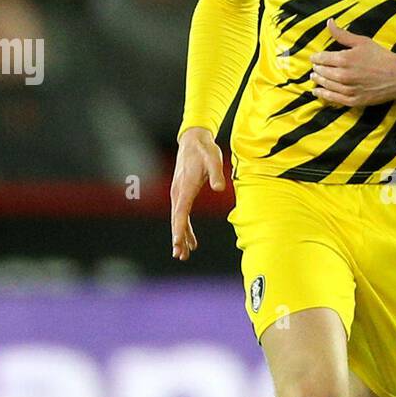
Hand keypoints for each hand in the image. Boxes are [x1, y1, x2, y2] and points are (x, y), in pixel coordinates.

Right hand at [170, 127, 224, 260]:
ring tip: (184, 254)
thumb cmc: (205, 150)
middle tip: (180, 255)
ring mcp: (178, 193)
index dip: (180, 228)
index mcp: (186, 187)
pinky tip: (191, 241)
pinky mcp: (182, 194)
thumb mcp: (214, 159)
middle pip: (176, 220)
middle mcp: (178, 192)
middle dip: (178, 238)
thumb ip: (216, 174)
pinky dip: (185, 228)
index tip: (178, 242)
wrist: (193, 140)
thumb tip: (219, 188)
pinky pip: (182, 215)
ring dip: (181, 237)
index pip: (181, 212)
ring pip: (178, 220)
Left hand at [311, 19, 395, 106]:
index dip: (316, 57)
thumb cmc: (381, 57)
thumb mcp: (362, 41)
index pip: (322, 58)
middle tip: (314, 67)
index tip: (314, 57)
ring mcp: (348, 89)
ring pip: (326, 85)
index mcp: (345, 59)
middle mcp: (344, 75)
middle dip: (316, 69)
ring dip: (318, 81)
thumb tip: (329, 22)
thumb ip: (342, 34)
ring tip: (314, 78)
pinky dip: (323, 94)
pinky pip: (333, 98)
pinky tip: (317, 92)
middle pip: (322, 72)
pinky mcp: (353, 100)